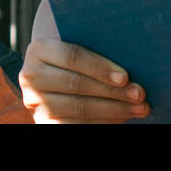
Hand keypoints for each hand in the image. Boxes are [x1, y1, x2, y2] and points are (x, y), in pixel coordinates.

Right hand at [19, 38, 150, 122]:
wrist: (52, 79)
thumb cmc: (77, 59)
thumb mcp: (79, 46)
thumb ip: (95, 45)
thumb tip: (132, 53)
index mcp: (39, 49)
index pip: (72, 56)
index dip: (100, 67)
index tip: (125, 77)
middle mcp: (31, 76)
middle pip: (77, 83)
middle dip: (113, 91)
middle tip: (140, 94)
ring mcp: (35, 103)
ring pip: (79, 107)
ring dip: (114, 109)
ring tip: (139, 108)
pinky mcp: (43, 123)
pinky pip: (76, 125)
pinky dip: (103, 122)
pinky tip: (122, 117)